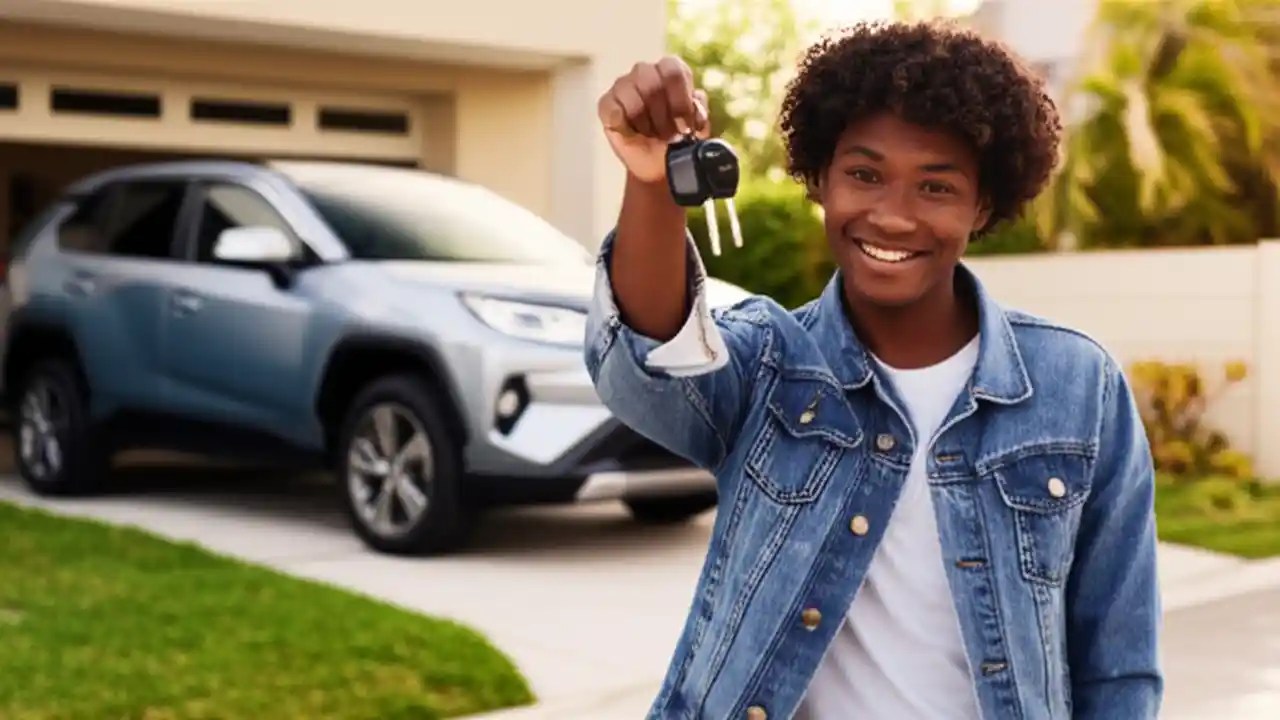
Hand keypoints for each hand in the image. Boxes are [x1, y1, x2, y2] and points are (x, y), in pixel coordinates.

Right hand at [598, 56, 710, 184]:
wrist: (657, 167)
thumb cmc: (678, 142)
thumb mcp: (698, 129)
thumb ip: (700, 112)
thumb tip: (696, 103)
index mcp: (670, 71)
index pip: (673, 70)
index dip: (680, 100)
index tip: (685, 125)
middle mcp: (645, 72)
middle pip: (652, 84)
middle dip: (663, 117)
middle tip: (669, 134)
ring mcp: (623, 86)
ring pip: (632, 98)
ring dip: (645, 123)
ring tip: (651, 134)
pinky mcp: (607, 104)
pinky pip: (613, 110)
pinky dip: (624, 126)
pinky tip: (632, 134)